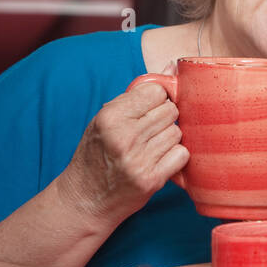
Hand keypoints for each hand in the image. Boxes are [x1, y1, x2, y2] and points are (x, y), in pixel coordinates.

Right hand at [56, 81, 188, 228]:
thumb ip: (136, 95)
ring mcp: (139, 160)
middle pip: (170, 111)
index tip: (150, 110)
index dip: (157, 99)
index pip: (156, 92)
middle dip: (165, 119)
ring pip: (177, 133)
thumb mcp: (105, 120)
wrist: (84, 199)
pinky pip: (182, 155)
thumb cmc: (96, 154)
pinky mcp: (151, 179)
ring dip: (169, 139)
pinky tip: (159, 160)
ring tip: (151, 147)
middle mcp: (124, 137)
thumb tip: (171, 67)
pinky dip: (175, 157)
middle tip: (150, 131)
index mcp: (110, 117)